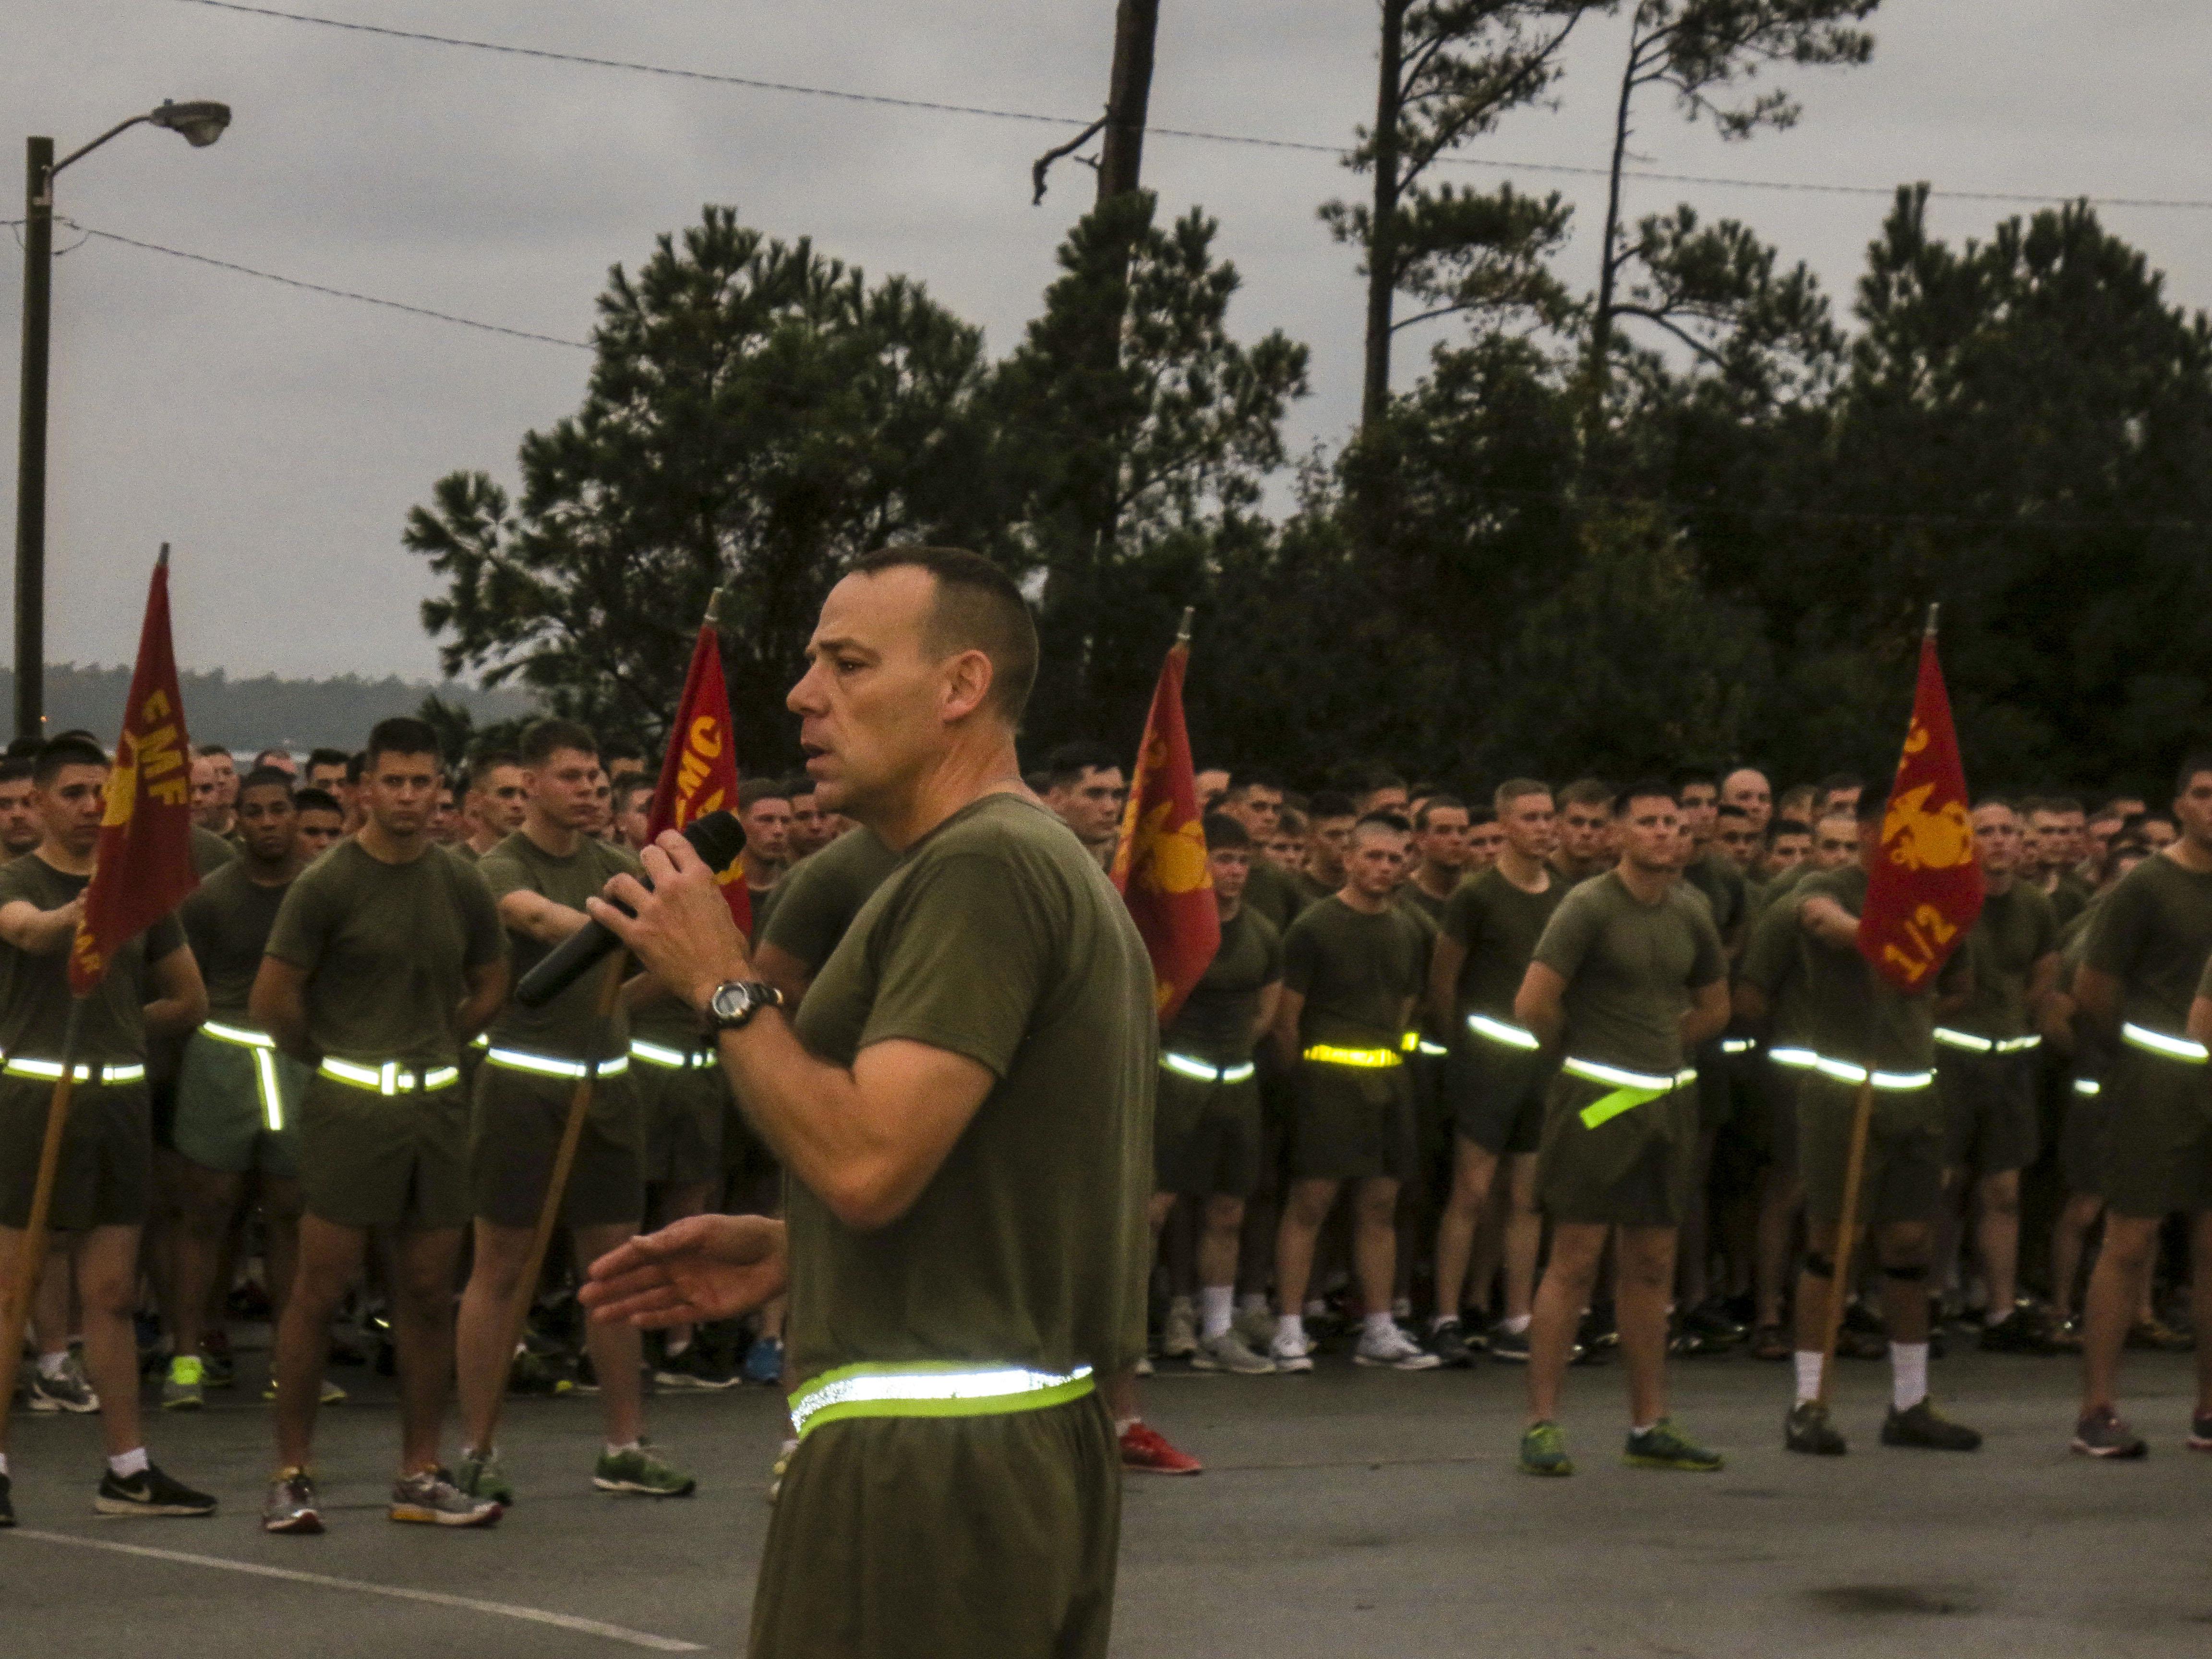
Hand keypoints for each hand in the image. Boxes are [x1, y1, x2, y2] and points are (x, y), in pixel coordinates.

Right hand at [580, 1213, 788, 1328]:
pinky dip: (654, 1319)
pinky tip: (634, 1321)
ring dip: (625, 1307)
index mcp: (677, 1244)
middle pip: (639, 1281)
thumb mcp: (704, 1230)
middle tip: (584, 1298)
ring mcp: (691, 1289)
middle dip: (612, 1289)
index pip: (639, 1255)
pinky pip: (674, 1316)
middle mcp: (679, 1268)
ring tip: (599, 1315)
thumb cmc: (742, 1235)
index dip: (616, 1263)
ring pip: (650, 1300)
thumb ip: (669, 1240)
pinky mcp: (705, 1309)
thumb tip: (634, 1244)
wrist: (778, 1256)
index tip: (593, 1271)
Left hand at [585, 830, 750, 1010]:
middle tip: (644, 868)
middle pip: (647, 855)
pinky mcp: (636, 934)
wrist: (719, 980)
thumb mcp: (723, 909)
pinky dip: (597, 908)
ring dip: (617, 884)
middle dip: (645, 859)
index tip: (662, 845)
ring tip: (615, 889)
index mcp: (698, 878)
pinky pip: (607, 915)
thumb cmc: (730, 949)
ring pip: (621, 881)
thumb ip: (704, 893)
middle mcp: (672, 887)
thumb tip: (695, 890)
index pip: (675, 843)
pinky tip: (592, 904)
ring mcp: (651, 910)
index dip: (666, 839)